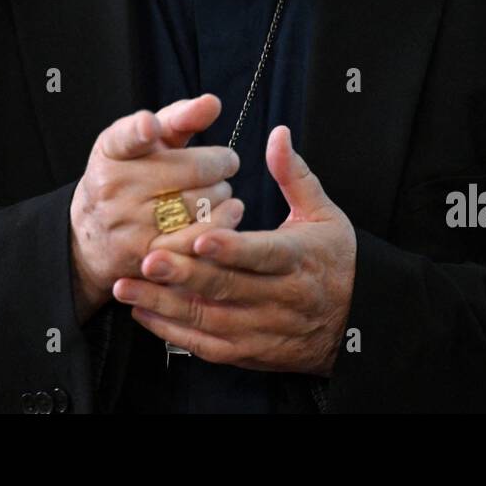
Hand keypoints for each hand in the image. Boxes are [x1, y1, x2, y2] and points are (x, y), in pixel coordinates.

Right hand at [69, 94, 245, 324]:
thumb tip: (213, 102)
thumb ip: (179, 118)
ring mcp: (129, 225)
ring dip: (223, 195)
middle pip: (193, 170)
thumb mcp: (144, 142)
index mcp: (112, 151)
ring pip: (201, 204)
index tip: (149, 126)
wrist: (92, 236)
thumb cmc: (129, 177)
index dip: (139, 131)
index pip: (126, 137)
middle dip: (220, 165)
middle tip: (223, 165)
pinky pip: (200, 239)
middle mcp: (115, 187)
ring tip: (220, 191)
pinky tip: (227, 213)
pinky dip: (223, 223)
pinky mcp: (148, 258)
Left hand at [113, 124, 356, 376]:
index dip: (231, 249)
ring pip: (211, 320)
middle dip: (184, 275)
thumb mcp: (323, 213)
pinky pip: (207, 346)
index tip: (200, 239)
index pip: (262, 254)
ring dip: (166, 305)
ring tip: (128, 287)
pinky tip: (145, 313)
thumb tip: (278, 134)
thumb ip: (294, 174)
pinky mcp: (250, 351)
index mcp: (298, 259)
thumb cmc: (337, 261)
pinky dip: (174, 332)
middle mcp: (280, 297)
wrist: (357, 323)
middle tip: (147, 260)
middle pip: (228, 288)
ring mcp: (263, 329)